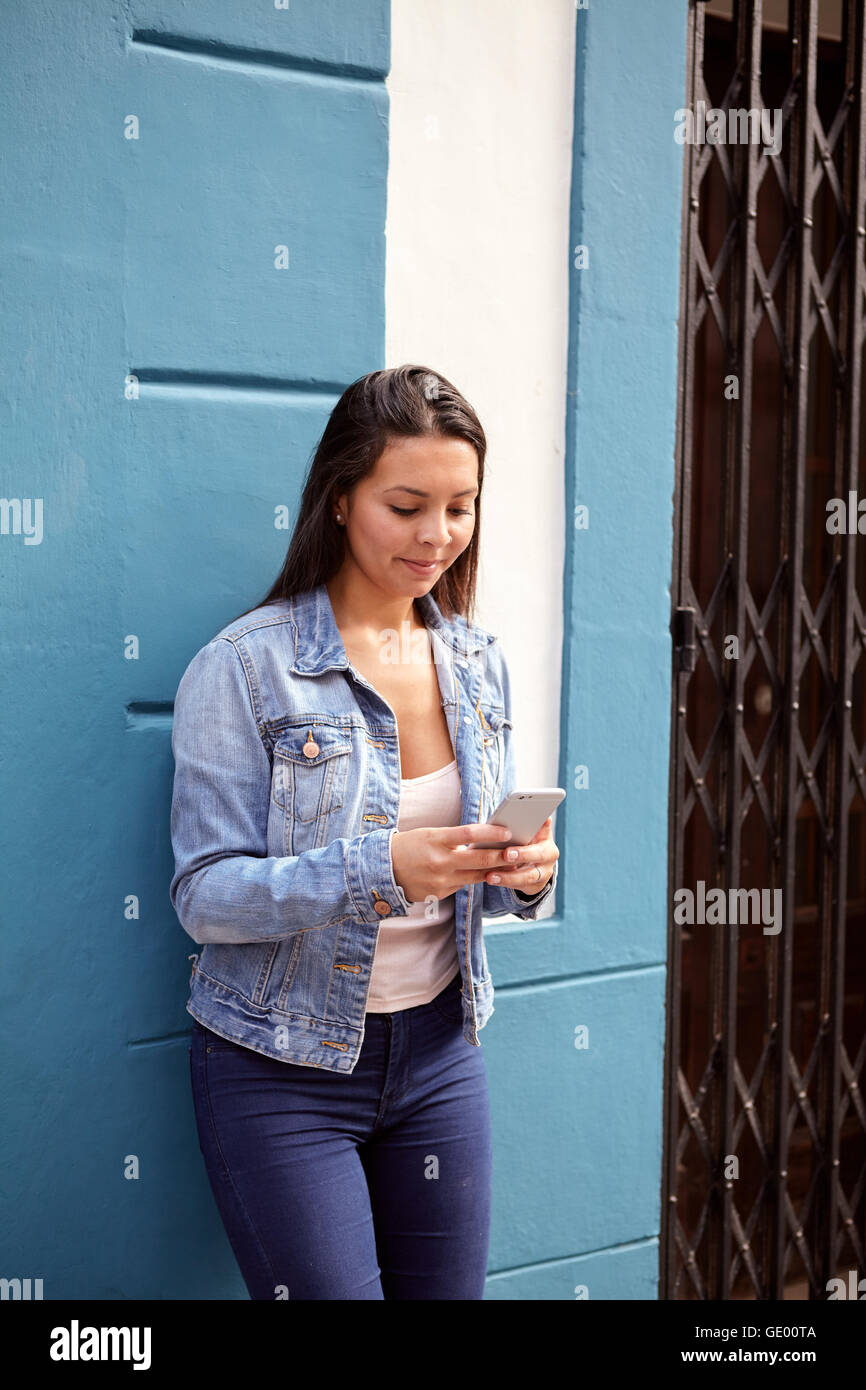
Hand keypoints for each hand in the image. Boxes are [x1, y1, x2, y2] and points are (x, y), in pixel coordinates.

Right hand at [390, 822, 515, 903]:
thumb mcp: (429, 835)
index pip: (469, 834)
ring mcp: (440, 880)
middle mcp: (439, 861)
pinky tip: (484, 873)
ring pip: (475, 875)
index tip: (507, 831)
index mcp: (436, 840)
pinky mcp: (439, 893)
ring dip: (493, 870)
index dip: (491, 832)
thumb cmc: (409, 846)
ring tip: (508, 864)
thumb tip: (481, 840)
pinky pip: (462, 885)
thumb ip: (453, 839)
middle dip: (501, 856)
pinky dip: (473, 878)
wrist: (383, 870)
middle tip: (517, 852)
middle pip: (478, 859)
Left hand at [484, 816, 558, 892]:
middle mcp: (549, 858)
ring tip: (490, 875)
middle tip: (506, 854)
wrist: (533, 863)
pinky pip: (518, 886)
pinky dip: (504, 882)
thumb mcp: (530, 831)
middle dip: (522, 854)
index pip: (544, 833)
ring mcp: (543, 874)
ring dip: (508, 876)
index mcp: (547, 839)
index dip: (536, 828)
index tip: (523, 830)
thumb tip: (545, 817)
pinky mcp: (534, 887)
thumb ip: (532, 824)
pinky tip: (489, 878)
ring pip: (527, 877)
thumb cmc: (525, 840)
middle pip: (538, 855)